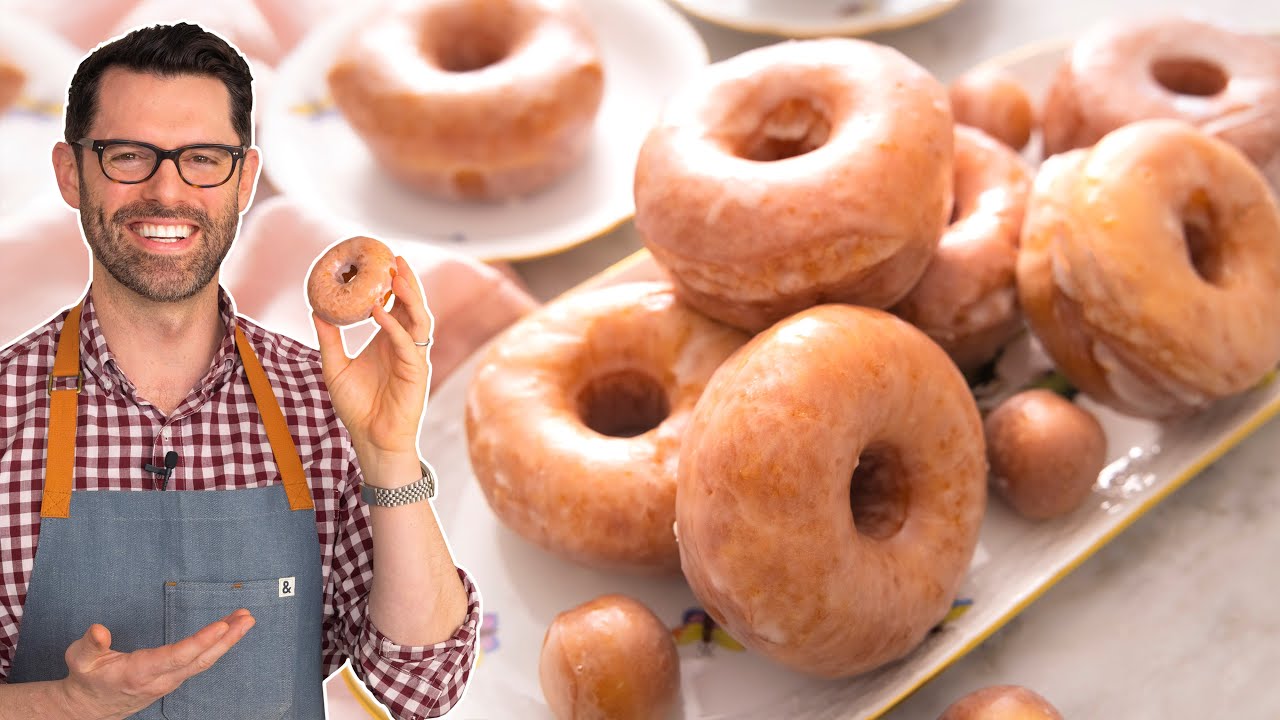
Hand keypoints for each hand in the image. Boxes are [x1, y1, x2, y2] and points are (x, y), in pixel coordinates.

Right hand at [59, 610, 254, 719]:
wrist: (90, 708)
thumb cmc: (87, 679)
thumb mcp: (80, 660)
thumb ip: (90, 644)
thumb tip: (99, 630)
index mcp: (139, 672)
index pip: (177, 656)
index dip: (201, 641)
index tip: (222, 625)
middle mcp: (160, 679)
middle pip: (200, 659)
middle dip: (226, 638)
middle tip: (247, 618)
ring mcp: (170, 681)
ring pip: (204, 661)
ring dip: (227, 640)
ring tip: (245, 619)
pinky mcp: (174, 679)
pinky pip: (201, 662)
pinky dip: (217, 646)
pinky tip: (228, 631)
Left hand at [312, 256, 434, 464]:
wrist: (372, 440)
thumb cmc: (358, 407)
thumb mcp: (335, 368)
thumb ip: (329, 340)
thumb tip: (315, 310)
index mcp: (389, 340)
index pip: (396, 304)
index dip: (392, 282)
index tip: (380, 259)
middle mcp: (405, 344)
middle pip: (413, 305)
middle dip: (407, 280)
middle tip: (394, 257)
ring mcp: (414, 356)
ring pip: (419, 319)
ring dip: (409, 296)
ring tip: (394, 276)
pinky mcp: (417, 372)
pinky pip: (407, 343)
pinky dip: (394, 326)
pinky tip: (379, 312)